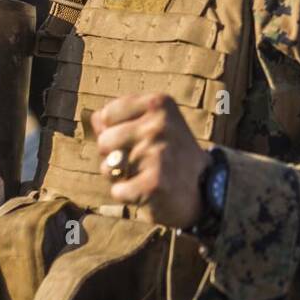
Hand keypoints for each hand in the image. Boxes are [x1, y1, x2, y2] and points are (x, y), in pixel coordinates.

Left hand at [91, 93, 207, 228]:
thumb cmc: (169, 155)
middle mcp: (160, 123)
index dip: (113, 132)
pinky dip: (127, 196)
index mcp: (159, 103)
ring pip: (108, 167)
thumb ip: (120, 119)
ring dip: (118, 177)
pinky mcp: (156, 182)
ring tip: (144, 175)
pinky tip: (147, 192)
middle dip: (113, 156)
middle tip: (140, 162)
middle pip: (103, 141)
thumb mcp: (151, 127)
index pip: (106, 115)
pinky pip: (118, 190)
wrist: (206, 190)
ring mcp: (158, 152)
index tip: (136, 140)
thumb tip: (93, 118)